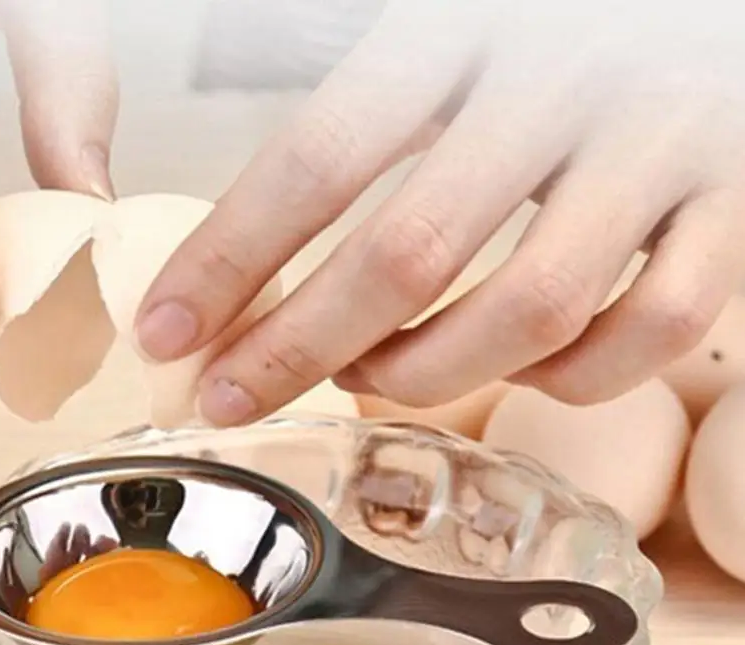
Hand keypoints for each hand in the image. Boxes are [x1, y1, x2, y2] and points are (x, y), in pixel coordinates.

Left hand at [136, 0, 744, 423]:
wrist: (707, 12)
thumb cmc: (555, 29)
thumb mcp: (449, 36)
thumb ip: (361, 119)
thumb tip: (240, 248)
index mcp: (471, 24)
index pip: (322, 155)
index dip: (231, 255)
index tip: (167, 328)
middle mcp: (570, 82)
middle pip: (411, 253)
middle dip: (299, 347)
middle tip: (231, 396)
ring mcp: (661, 149)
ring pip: (530, 310)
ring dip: (424, 374)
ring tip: (364, 378)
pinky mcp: (734, 208)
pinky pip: (650, 331)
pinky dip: (571, 381)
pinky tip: (515, 375)